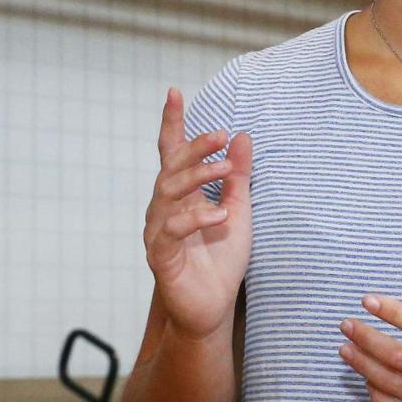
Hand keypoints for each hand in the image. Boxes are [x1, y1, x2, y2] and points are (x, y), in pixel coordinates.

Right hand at [144, 87, 252, 341]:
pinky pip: (171, 231)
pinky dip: (194, 218)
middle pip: (171, 168)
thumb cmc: (222, 260)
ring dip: (196, 177)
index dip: (171, 123)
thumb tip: (243, 137)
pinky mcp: (161, 258)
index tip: (174, 92)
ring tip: (223, 168)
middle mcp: (163, 209)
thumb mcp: (239, 210)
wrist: (213, 309)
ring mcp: (158, 233)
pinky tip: (218, 214)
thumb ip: (238, 177)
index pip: (171, 153)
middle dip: (194, 147)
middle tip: (220, 135)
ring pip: (168, 193)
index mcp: (180, 195)